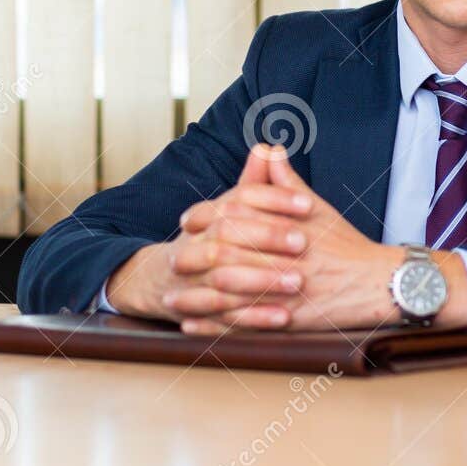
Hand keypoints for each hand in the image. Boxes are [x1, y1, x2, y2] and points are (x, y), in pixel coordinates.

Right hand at [103, 145, 312, 324]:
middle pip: (227, 236)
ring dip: (263, 280)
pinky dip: (254, 318)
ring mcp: (192, 280)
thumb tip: (269, 147)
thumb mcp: (226, 211)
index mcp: (206, 217)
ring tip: (300, 282)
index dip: (272, 200)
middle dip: (267, 239)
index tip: (308, 204)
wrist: (158, 280)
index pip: (238, 199)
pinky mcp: (198, 312)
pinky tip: (284, 318)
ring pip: (224, 278)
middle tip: (305, 242)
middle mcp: (195, 245)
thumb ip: (251, 183)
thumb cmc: (206, 241)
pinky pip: (224, 318)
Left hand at [175, 147, 466, 334]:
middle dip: (193, 258)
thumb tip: (267, 149)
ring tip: (171, 299)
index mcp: (284, 225)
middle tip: (168, 262)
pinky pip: (241, 324)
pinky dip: (213, 326)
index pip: (234, 213)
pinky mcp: (286, 318)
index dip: (205, 216)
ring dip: (196, 297)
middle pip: (224, 252)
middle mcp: (280, 254)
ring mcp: (282, 288)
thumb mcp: (316, 208)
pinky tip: (192, 328)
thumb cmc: (345, 244)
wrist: (378, 282)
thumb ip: (285, 182)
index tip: (186, 221)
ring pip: (228, 291)